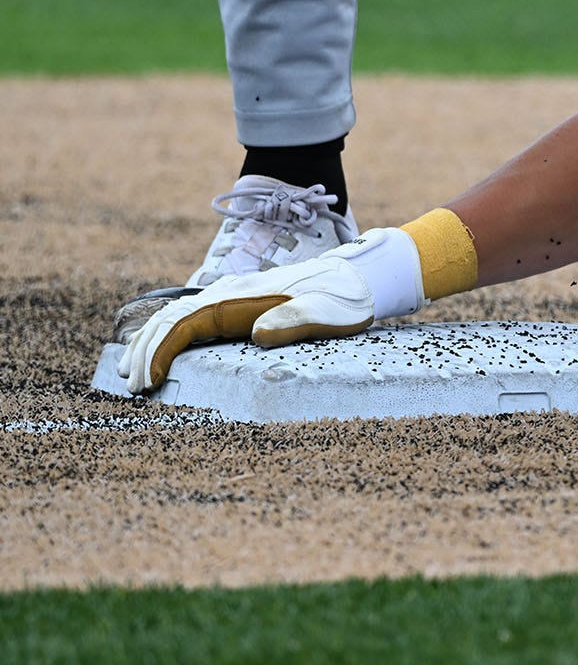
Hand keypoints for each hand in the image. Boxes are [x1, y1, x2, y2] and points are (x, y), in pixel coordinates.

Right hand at [116, 257, 375, 393]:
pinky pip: (195, 319)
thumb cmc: (345, 298)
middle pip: (174, 319)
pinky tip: (160, 351)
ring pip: (180, 317)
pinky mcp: (240, 305)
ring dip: (153, 343)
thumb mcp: (327, 311)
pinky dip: (171, 335)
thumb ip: (294, 321)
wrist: (360, 278)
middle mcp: (232, 293)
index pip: (190, 322)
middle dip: (148, 350)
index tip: (150, 378)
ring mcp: (234, 297)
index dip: (164, 349)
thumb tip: (257, 334)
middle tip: (131, 386)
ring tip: (131, 373)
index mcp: (246, 297)